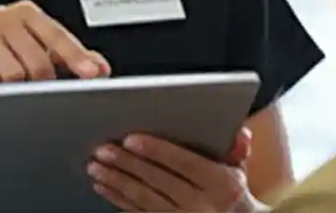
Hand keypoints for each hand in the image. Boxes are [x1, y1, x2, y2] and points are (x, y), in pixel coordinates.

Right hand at [0, 0, 109, 103]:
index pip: (58, 36)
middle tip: (34, 96)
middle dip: (41, 86)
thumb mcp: (31, 54)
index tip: (94, 75)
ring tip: (4, 90)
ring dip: (12, 91)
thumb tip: (101, 67)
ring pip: (14, 74)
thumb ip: (66, 58)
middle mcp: (3, 15)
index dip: (77, 57)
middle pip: (38, 61)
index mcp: (26, 13)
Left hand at [88, 128, 262, 211]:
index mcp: (221, 185)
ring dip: (117, 182)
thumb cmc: (232, 192)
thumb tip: (239, 131)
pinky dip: (118, 200)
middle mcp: (202, 205)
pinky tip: (103, 187)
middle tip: (103, 150)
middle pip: (158, 181)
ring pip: (145, 199)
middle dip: (127, 165)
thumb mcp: (239, 171)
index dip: (157, 151)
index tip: (131, 139)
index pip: (185, 164)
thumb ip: (235, 149)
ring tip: (96, 167)